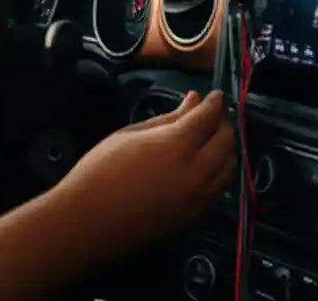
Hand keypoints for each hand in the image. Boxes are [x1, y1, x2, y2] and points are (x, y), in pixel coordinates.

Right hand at [51, 90, 235, 258]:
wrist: (87, 223)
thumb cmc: (100, 171)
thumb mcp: (131, 135)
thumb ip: (168, 118)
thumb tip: (193, 101)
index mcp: (177, 146)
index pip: (210, 117)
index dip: (215, 103)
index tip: (215, 95)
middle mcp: (196, 173)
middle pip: (227, 142)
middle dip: (223, 124)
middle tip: (212, 116)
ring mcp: (198, 199)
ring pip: (229, 168)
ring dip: (226, 149)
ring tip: (210, 140)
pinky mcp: (194, 218)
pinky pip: (218, 189)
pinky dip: (218, 173)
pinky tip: (203, 166)